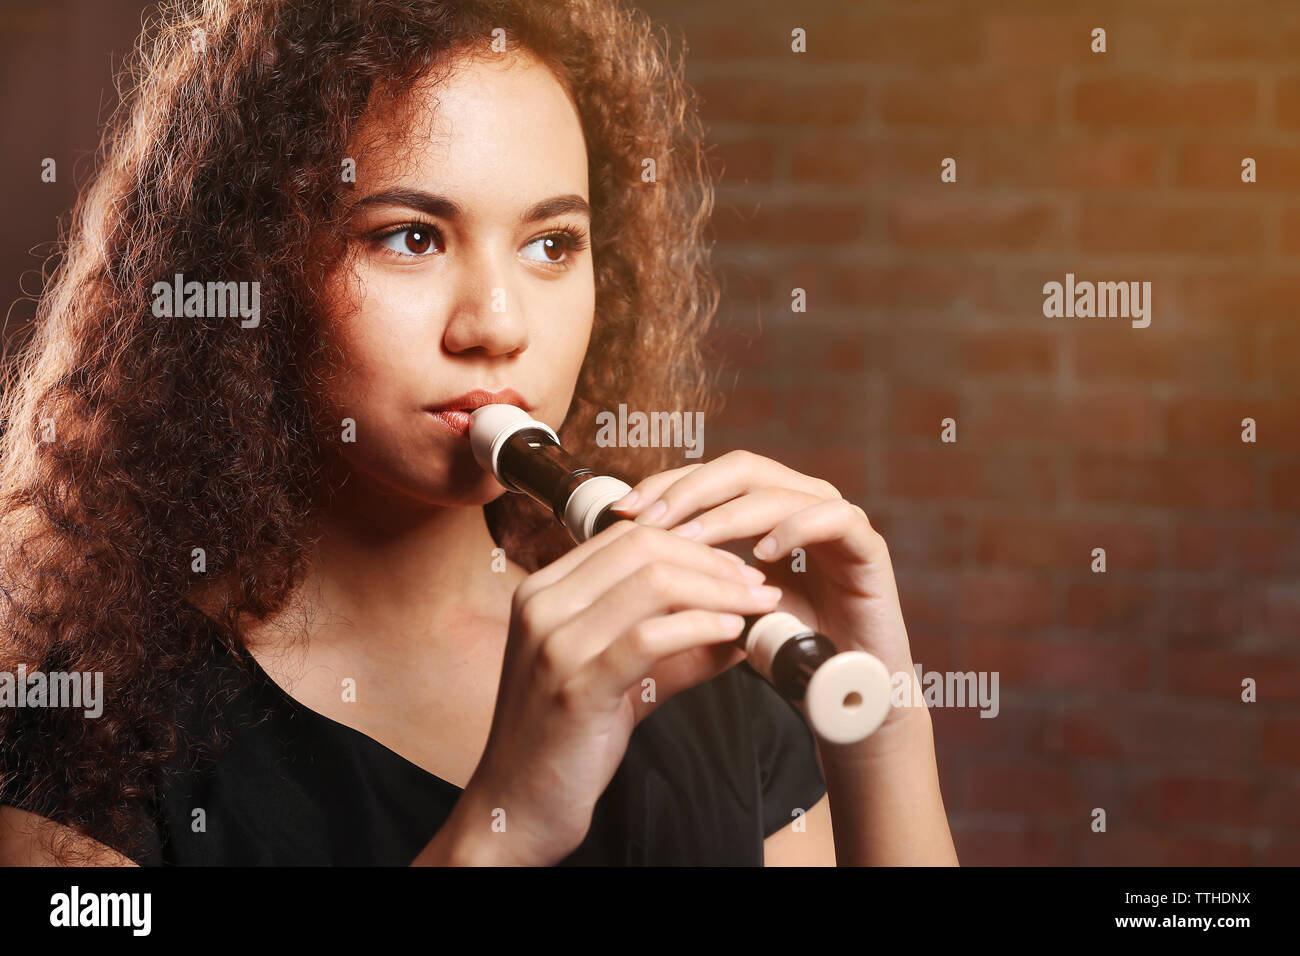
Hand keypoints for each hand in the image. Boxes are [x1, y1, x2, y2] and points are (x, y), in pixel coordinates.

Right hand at [458, 520, 784, 864]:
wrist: (514, 807)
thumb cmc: (563, 740)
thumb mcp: (618, 677)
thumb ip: (673, 646)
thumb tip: (741, 622)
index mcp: (543, 591)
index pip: (628, 536)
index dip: (692, 542)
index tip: (736, 567)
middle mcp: (542, 606)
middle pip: (644, 548)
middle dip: (713, 562)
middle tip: (757, 586)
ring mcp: (554, 644)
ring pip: (652, 583)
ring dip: (718, 591)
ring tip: (757, 608)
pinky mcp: (575, 687)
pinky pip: (649, 638)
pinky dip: (700, 627)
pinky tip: (732, 635)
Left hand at [610, 450, 921, 733]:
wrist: (846, 694)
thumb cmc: (783, 650)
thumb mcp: (724, 610)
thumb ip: (688, 582)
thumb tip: (620, 565)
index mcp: (764, 509)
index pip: (708, 476)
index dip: (665, 485)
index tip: (623, 511)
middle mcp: (800, 502)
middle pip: (739, 468)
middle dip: (689, 491)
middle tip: (650, 520)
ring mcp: (836, 519)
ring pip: (778, 490)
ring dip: (729, 514)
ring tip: (690, 541)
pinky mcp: (868, 546)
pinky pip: (834, 518)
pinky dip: (797, 528)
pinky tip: (764, 553)